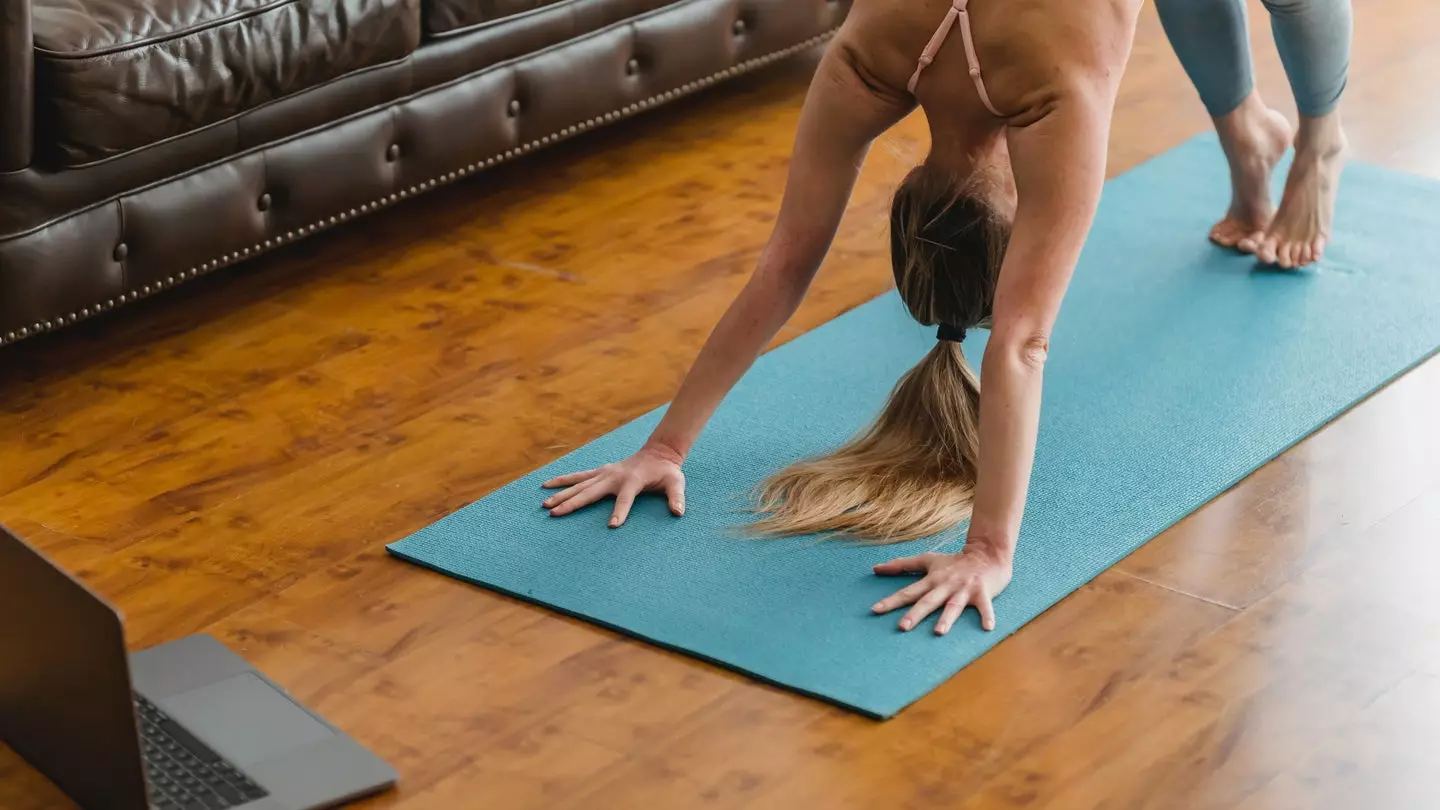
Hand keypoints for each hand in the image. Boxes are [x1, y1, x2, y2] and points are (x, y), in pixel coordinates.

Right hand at [541, 442, 685, 527]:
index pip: (625, 499)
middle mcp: (614, 476)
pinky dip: (562, 480)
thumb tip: (678, 512)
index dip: (620, 512)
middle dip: (573, 503)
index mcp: (632, 481)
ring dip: (562, 493)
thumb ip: (677, 497)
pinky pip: (578, 477)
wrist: (658, 452)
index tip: (612, 526)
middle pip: (591, 492)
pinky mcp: (600, 472)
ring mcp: (605, 473)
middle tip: (555, 513)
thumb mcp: (676, 483)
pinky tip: (546, 485)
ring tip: (545, 504)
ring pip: (579, 484)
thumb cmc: (667, 472)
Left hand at [871, 545, 1013, 634]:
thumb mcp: (927, 560)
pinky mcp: (983, 592)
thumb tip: (875, 568)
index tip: (875, 610)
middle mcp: (945, 585)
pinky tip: (987, 628)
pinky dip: (987, 616)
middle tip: (902, 627)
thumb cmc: (955, 562)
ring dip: (946, 618)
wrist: (987, 554)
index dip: (891, 601)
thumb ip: (902, 565)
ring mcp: (964, 589)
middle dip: (915, 614)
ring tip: (939, 632)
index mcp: (932, 580)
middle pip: (928, 601)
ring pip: (953, 605)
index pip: (908, 592)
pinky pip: (985, 606)